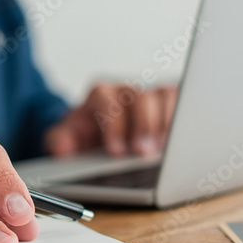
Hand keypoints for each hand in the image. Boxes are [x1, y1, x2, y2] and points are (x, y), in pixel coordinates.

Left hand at [43, 83, 177, 157]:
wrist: (99, 130)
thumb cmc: (87, 134)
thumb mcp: (67, 138)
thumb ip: (60, 141)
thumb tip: (61, 148)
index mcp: (101, 95)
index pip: (107, 100)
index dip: (113, 124)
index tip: (116, 151)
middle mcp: (127, 90)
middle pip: (140, 96)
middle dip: (143, 124)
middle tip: (142, 153)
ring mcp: (150, 94)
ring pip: (165, 95)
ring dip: (166, 122)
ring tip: (163, 149)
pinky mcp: (169, 103)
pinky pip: (182, 100)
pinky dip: (183, 118)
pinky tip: (179, 141)